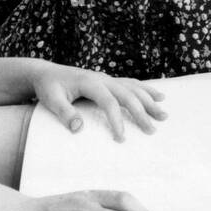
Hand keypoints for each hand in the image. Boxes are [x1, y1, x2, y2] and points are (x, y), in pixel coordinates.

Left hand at [25, 60, 166, 140]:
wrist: (46, 72)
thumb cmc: (48, 87)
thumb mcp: (51, 100)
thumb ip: (64, 113)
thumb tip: (79, 128)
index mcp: (90, 82)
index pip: (109, 102)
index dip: (116, 119)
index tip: (121, 138)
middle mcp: (103, 78)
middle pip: (127, 95)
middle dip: (141, 112)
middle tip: (152, 131)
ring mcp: (107, 78)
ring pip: (134, 88)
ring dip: (150, 101)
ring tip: (164, 115)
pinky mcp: (109, 81)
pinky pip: (132, 84)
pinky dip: (146, 90)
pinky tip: (159, 96)